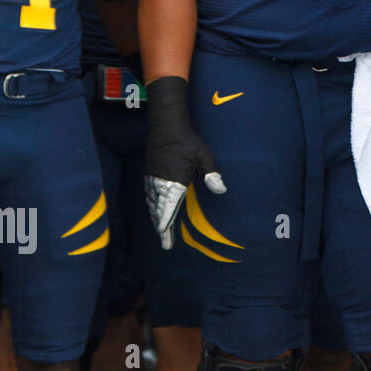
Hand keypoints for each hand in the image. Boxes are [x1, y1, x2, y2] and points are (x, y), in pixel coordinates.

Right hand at [144, 77, 224, 249]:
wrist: (166, 127)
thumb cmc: (187, 142)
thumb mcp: (203, 156)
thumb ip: (211, 174)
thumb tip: (221, 190)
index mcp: (174, 181)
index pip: (169, 207)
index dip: (167, 223)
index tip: (165, 237)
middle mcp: (161, 183)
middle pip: (159, 210)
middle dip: (162, 227)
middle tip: (165, 243)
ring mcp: (153, 179)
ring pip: (152, 203)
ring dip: (156, 218)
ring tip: (161, 231)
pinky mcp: (150, 174)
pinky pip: (149, 195)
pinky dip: (151, 206)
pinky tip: (154, 210)